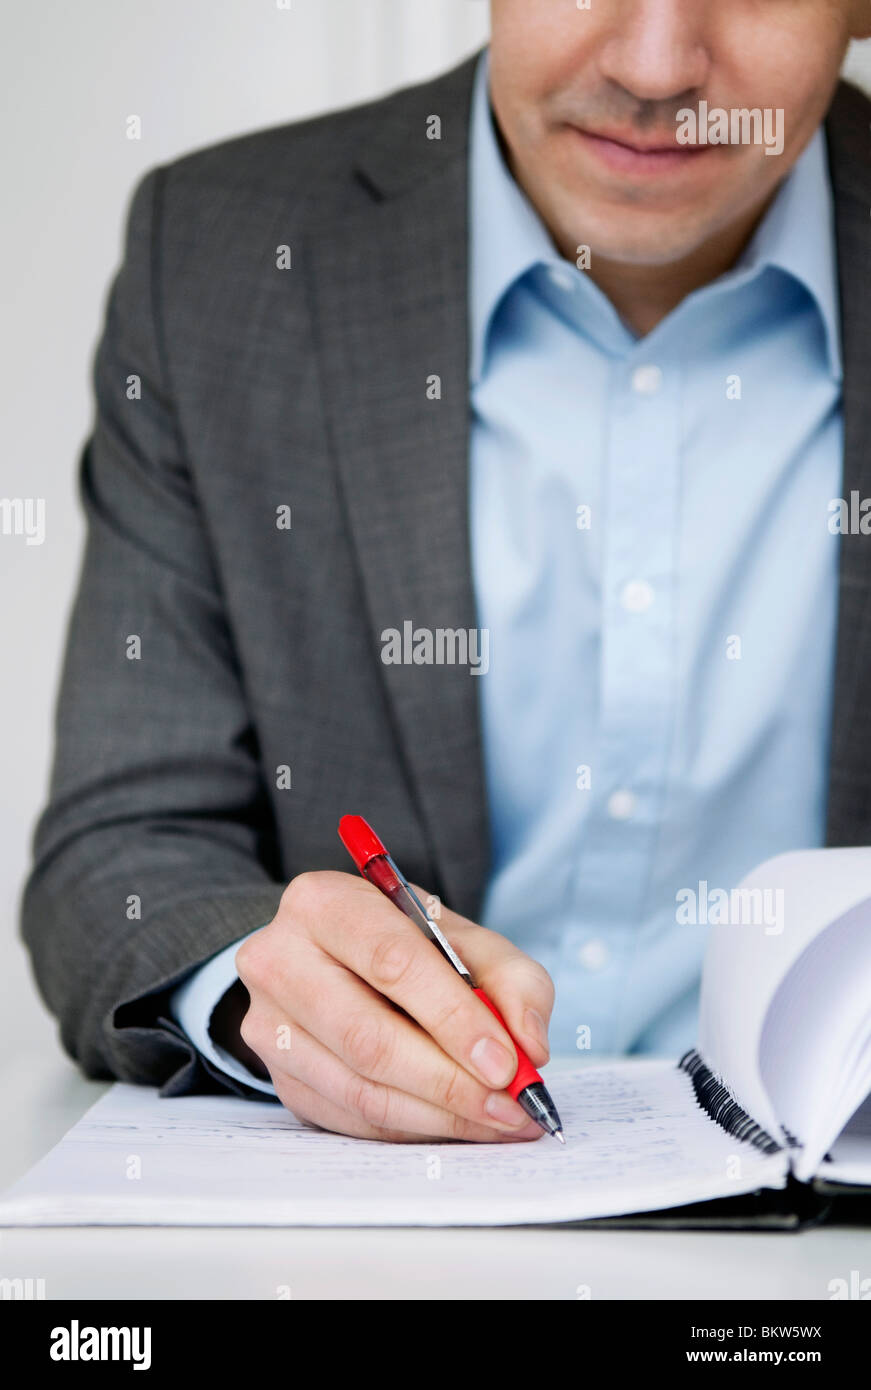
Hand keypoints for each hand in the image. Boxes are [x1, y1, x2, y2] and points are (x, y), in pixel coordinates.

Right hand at [234, 871, 553, 1141]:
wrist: (338, 958)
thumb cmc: (407, 943)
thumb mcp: (464, 936)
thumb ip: (511, 979)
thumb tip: (530, 1046)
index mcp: (323, 903)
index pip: (390, 962)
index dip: (453, 1017)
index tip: (506, 1062)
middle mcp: (279, 960)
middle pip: (367, 1037)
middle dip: (450, 1082)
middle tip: (510, 1106)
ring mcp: (269, 1025)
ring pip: (359, 1089)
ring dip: (439, 1116)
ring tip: (499, 1121)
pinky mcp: (280, 1078)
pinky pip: (352, 1119)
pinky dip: (414, 1129)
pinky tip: (459, 1124)